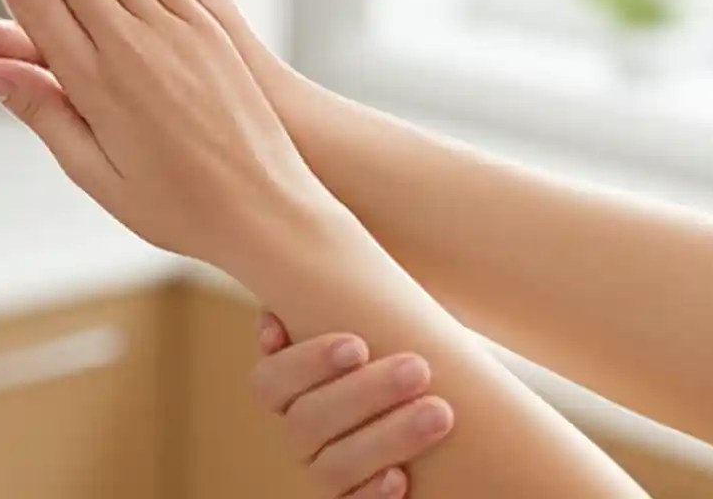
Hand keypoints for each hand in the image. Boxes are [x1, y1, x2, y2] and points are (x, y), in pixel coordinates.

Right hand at [253, 313, 453, 497]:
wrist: (440, 420)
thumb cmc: (401, 357)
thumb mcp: (378, 327)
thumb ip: (349, 299)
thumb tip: (322, 238)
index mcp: (291, 388)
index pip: (271, 380)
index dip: (306, 363)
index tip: (358, 343)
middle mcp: (300, 432)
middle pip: (305, 420)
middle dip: (364, 393)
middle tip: (420, 368)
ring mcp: (323, 472)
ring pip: (330, 466)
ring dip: (386, 437)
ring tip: (441, 413)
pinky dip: (373, 494)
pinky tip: (403, 479)